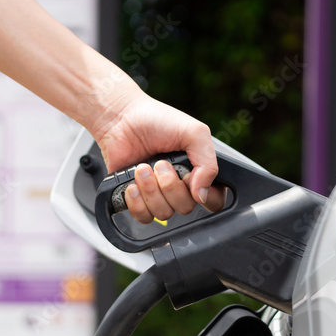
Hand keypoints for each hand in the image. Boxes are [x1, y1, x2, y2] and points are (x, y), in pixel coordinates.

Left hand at [91, 91, 224, 223]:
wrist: (121, 118)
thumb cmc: (157, 120)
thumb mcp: (194, 133)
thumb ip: (208, 163)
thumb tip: (202, 195)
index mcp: (199, 172)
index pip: (214, 200)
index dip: (204, 196)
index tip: (189, 177)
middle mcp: (180, 186)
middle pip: (186, 208)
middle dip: (170, 185)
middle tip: (160, 164)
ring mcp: (158, 194)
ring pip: (163, 213)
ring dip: (150, 189)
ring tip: (142, 167)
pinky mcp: (137, 199)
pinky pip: (143, 217)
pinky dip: (136, 202)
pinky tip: (132, 183)